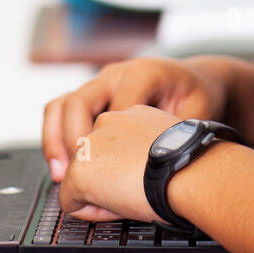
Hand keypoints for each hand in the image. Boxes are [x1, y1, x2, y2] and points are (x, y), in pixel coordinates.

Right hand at [42, 56, 228, 181]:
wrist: (196, 81)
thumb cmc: (198, 97)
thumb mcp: (199, 114)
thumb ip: (175, 138)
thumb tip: (159, 169)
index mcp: (142, 75)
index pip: (111, 112)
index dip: (104, 146)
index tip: (106, 178)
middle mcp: (116, 74)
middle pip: (76, 102)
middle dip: (68, 141)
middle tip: (68, 176)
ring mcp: (102, 82)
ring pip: (62, 104)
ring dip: (55, 139)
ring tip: (60, 174)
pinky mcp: (96, 95)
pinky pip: (64, 111)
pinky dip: (58, 137)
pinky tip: (65, 167)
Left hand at [57, 104, 176, 222]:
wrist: (186, 170)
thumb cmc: (188, 161)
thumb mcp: (166, 139)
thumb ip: (146, 144)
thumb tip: (142, 162)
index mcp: (129, 113)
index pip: (114, 145)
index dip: (127, 167)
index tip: (147, 173)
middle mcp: (105, 122)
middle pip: (95, 160)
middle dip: (108, 178)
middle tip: (139, 186)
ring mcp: (88, 146)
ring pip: (81, 179)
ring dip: (100, 192)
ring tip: (131, 195)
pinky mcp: (78, 172)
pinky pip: (71, 203)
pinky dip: (90, 212)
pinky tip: (118, 206)